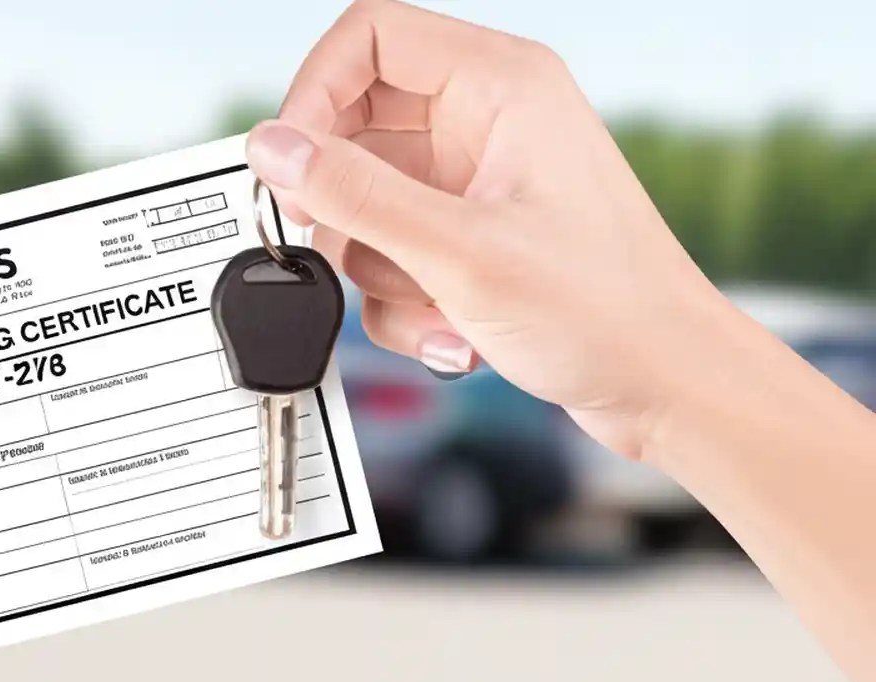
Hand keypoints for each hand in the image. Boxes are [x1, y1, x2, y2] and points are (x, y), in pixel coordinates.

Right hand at [246, 0, 731, 459]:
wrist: (666, 385)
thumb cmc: (605, 309)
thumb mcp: (460, 252)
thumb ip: (355, 195)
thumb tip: (273, 147)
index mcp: (500, 84)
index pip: (370, 37)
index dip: (314, 91)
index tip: (287, 161)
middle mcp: (485, 121)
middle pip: (356, 126)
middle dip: (343, 202)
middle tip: (339, 244)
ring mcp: (474, 182)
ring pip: (366, 200)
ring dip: (380, 269)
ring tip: (437, 307)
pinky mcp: (468, 236)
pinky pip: (392, 252)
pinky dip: (404, 301)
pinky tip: (454, 331)